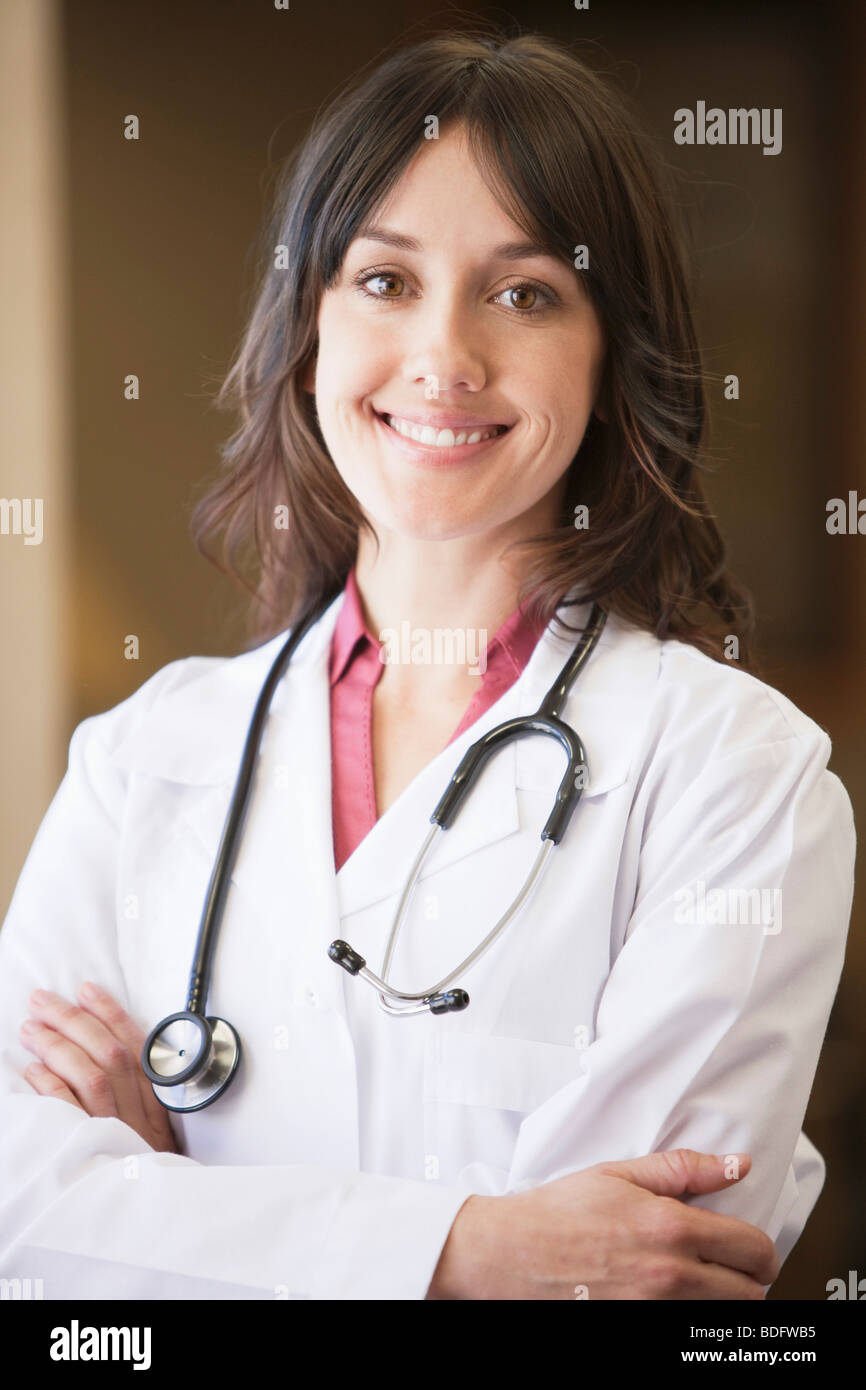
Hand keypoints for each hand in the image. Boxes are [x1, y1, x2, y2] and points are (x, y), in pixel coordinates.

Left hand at [20, 982, 179, 1154]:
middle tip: (43, 1000)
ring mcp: (116, 1132)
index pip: (136, 1045)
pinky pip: (70, 1115)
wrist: (155, 1216)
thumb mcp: (156, 1126)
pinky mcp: (94, 1152)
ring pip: (89, 1078)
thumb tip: (107, 1046)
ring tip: (30, 1028)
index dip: (110, 1013)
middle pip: (108, 1056)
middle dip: (74, 1021)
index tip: (86, 989)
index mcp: (157, 1100)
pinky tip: (32, 1070)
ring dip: (57, 1047)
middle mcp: (139, 1113)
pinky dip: (51, 1088)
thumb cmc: (151, 1167)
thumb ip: (140, 1090)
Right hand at [427, 1149, 779, 1299]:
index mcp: (670, 1228)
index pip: (754, 1249)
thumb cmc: (557, 1214)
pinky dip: (690, 1316)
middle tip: (728, 1268)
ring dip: (722, 1301)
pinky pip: (687, 1332)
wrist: (510, 1255)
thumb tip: (735, 1165)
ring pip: (723, 1318)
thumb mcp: (619, 1175)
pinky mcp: (641, 1329)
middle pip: (750, 1294)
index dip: (762, 1250)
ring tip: (698, 1282)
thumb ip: (683, 1169)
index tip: (751, 1249)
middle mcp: (670, 1276)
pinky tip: (672, 1298)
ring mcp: (656, 1311)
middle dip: (747, 1279)